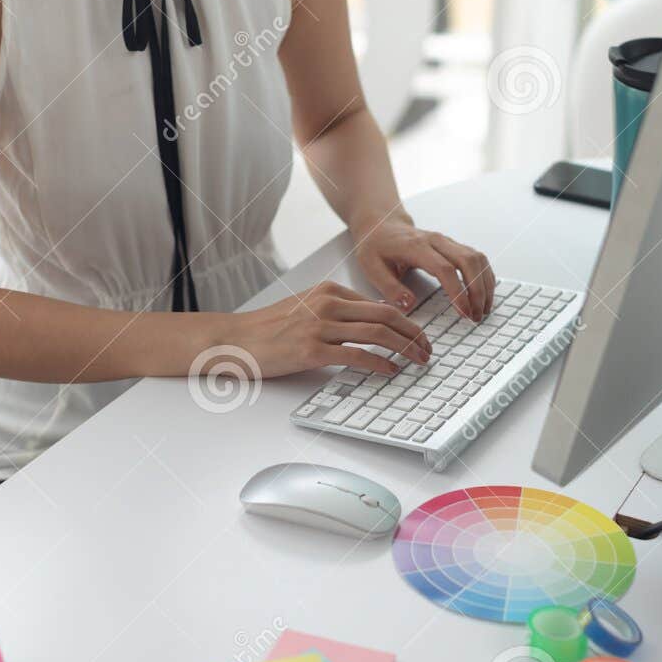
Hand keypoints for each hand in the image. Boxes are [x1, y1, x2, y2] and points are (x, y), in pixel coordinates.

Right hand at [229, 280, 431, 378]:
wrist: (234, 339)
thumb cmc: (268, 328)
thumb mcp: (305, 308)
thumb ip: (335, 312)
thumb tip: (368, 328)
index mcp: (328, 291)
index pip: (378, 305)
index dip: (405, 321)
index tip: (419, 335)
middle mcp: (327, 304)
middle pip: (386, 316)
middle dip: (414, 334)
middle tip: (428, 348)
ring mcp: (319, 326)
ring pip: (377, 333)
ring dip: (405, 348)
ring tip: (418, 360)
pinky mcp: (311, 350)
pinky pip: (356, 355)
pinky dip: (380, 363)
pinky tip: (391, 370)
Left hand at [352, 214, 494, 321]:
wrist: (381, 225)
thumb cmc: (376, 246)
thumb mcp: (371, 267)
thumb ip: (389, 287)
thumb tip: (409, 304)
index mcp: (416, 247)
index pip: (445, 269)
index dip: (458, 291)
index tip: (464, 312)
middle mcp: (436, 241)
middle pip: (468, 262)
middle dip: (477, 291)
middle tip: (476, 316)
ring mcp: (447, 242)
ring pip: (477, 258)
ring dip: (485, 284)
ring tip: (483, 309)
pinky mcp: (453, 246)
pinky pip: (477, 258)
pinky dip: (485, 276)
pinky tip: (485, 294)